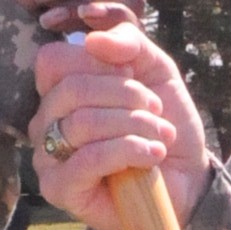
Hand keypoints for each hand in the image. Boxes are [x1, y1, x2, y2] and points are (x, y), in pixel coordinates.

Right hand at [30, 24, 210, 229]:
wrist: (185, 175)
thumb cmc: (162, 121)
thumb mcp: (154, 67)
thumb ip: (128, 41)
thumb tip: (92, 40)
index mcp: (58, 90)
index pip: (53, 60)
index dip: (98, 61)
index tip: (134, 74)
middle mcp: (45, 121)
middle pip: (72, 89)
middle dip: (125, 95)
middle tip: (156, 110)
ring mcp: (47, 158)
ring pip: (83, 123)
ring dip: (134, 124)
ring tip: (161, 135)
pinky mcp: (59, 189)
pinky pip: (88, 160)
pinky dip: (128, 151)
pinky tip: (153, 154)